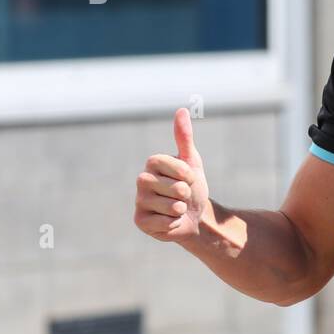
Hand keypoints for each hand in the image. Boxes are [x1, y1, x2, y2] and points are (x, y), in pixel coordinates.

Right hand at [134, 108, 212, 243]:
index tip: (189, 178)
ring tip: (178, 208)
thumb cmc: (192, 186)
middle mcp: (142, 180)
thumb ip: (184, 137)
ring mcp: (139, 201)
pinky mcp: (140, 221)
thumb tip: (181, 109)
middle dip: (186, 194)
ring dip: (181, 209)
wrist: (194, 216)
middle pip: (175, 188)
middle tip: (183, 195)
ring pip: (171, 206)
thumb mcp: (192, 161)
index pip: (174, 166)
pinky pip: (164, 222)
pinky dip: (173, 223)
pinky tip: (170, 220)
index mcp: (153, 163)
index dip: (187, 175)